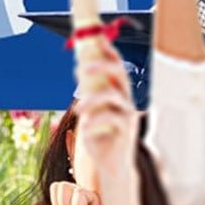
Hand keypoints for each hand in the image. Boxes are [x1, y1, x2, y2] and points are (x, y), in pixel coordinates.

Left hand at [70, 38, 139, 204]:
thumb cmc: (99, 134)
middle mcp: (126, 99)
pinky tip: (85, 130)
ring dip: (91, 98)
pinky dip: (93, 122)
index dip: (108, 50)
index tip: (95, 39)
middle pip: (119, 73)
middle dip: (101, 66)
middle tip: (81, 68)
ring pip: (113, 95)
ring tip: (76, 109)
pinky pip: (110, 119)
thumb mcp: (91, 111)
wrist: (111, 165)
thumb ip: (89, 92)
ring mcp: (128, 114)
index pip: (116, 64)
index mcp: (118, 91)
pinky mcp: (126, 131)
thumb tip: (79, 67)